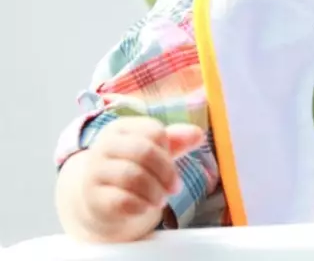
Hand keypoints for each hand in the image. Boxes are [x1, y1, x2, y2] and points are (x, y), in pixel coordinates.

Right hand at [58, 117, 204, 242]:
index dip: (169, 149)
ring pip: (132, 176)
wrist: (102, 197)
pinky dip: (141, 205)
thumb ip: (177, 140)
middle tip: (176, 188)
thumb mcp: (155, 150)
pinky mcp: (93, 198)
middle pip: (143, 151)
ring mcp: (95, 171)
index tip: (171, 161)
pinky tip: (146, 206)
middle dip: (166, 172)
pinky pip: (122, 200)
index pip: (153, 130)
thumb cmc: (134, 166)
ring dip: (155, 191)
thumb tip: (198, 134)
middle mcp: (104, 145)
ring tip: (161, 199)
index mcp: (121, 127)